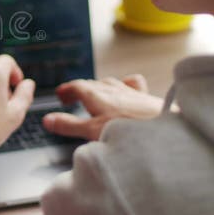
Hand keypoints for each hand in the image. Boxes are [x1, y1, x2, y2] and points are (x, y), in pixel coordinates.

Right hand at [42, 74, 162, 140]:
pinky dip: (125, 86)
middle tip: (71, 98)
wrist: (165, 131)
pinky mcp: (146, 97)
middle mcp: (112, 88)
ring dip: (99, 87)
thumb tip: (48, 120)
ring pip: (110, 83)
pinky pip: (132, 85)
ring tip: (94, 94)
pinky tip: (127, 90)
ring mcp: (130, 91)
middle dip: (79, 89)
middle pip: (91, 83)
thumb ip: (69, 125)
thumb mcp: (92, 131)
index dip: (66, 90)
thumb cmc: (130, 131)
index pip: (76, 86)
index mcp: (96, 94)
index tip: (60, 96)